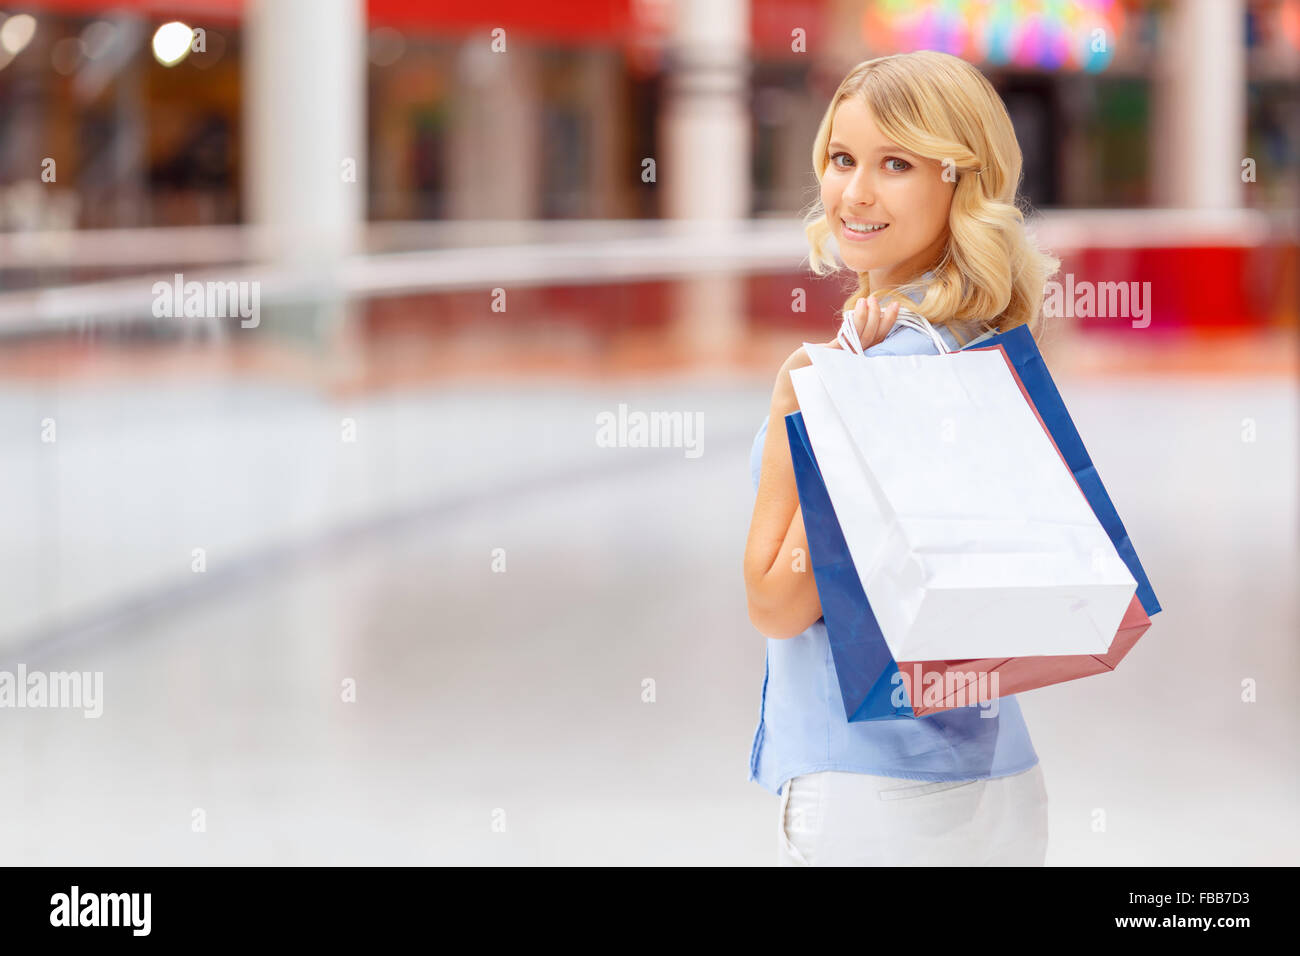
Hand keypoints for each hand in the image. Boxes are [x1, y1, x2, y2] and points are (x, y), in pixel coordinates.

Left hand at [780, 294, 900, 371]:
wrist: (793, 382)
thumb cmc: (813, 366)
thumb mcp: (833, 352)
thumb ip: (848, 342)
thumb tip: (861, 319)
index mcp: (858, 360)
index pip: (879, 340)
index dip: (888, 323)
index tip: (895, 305)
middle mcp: (855, 362)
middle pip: (875, 338)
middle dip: (882, 317)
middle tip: (882, 300)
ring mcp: (846, 359)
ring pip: (865, 336)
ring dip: (870, 315)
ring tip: (869, 299)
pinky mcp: (834, 354)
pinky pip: (850, 336)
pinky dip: (857, 320)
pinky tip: (859, 307)